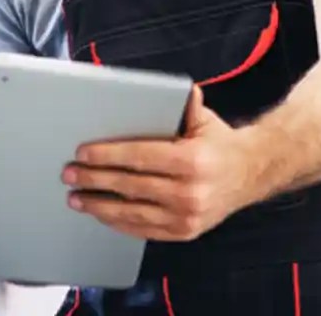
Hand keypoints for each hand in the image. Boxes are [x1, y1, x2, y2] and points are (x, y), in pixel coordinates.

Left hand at [61, 85, 259, 241]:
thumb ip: (185, 104)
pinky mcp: (183, 233)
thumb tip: (173, 86)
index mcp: (192, 161)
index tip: (83, 154)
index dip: (107, 155)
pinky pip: (144, 230)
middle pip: (130, 186)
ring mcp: (186, 217)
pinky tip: (101, 214)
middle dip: (95, 180)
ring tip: (76, 198)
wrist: (250, 174)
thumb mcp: (204, 120)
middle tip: (69, 175)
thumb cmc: (220, 144)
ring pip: (132, 213)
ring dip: (100, 206)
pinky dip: (119, 223)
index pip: (139, 157)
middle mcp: (190, 192)